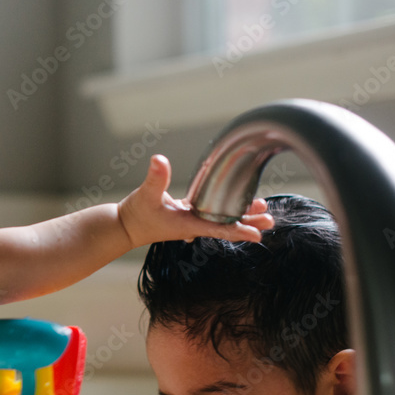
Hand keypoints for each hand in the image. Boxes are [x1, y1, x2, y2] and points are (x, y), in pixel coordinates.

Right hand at [117, 155, 273, 247]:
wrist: (124, 227)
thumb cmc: (135, 214)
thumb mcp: (145, 195)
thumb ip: (155, 178)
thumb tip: (159, 160)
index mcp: (187, 224)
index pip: (218, 230)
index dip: (239, 231)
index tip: (258, 235)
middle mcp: (193, 225)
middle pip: (226, 226)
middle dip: (249, 223)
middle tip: (270, 220)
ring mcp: (191, 221)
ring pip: (222, 220)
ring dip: (242, 216)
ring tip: (262, 211)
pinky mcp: (187, 215)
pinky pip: (212, 214)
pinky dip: (227, 210)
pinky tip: (237, 203)